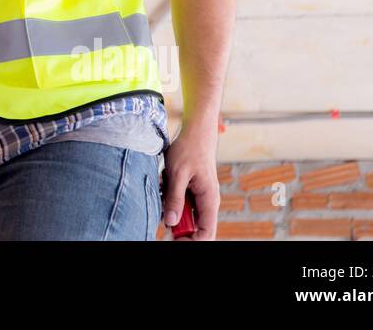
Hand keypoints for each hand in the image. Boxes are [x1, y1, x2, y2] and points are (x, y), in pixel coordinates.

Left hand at [162, 123, 219, 239]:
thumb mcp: (177, 173)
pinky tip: (165, 183)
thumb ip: (174, 198)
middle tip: (163, 214)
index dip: (190, 241)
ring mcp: (200, 196)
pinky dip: (170, 198)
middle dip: (178, 226)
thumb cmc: (189, 149)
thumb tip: (169, 222)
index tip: (173, 238)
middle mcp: (208, 202)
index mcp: (209, 200)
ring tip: (165, 188)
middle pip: (195, 228)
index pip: (206, 233)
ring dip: (172, 208)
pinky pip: (181, 202)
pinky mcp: (192, 190)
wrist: (196, 131)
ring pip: (186, 215)